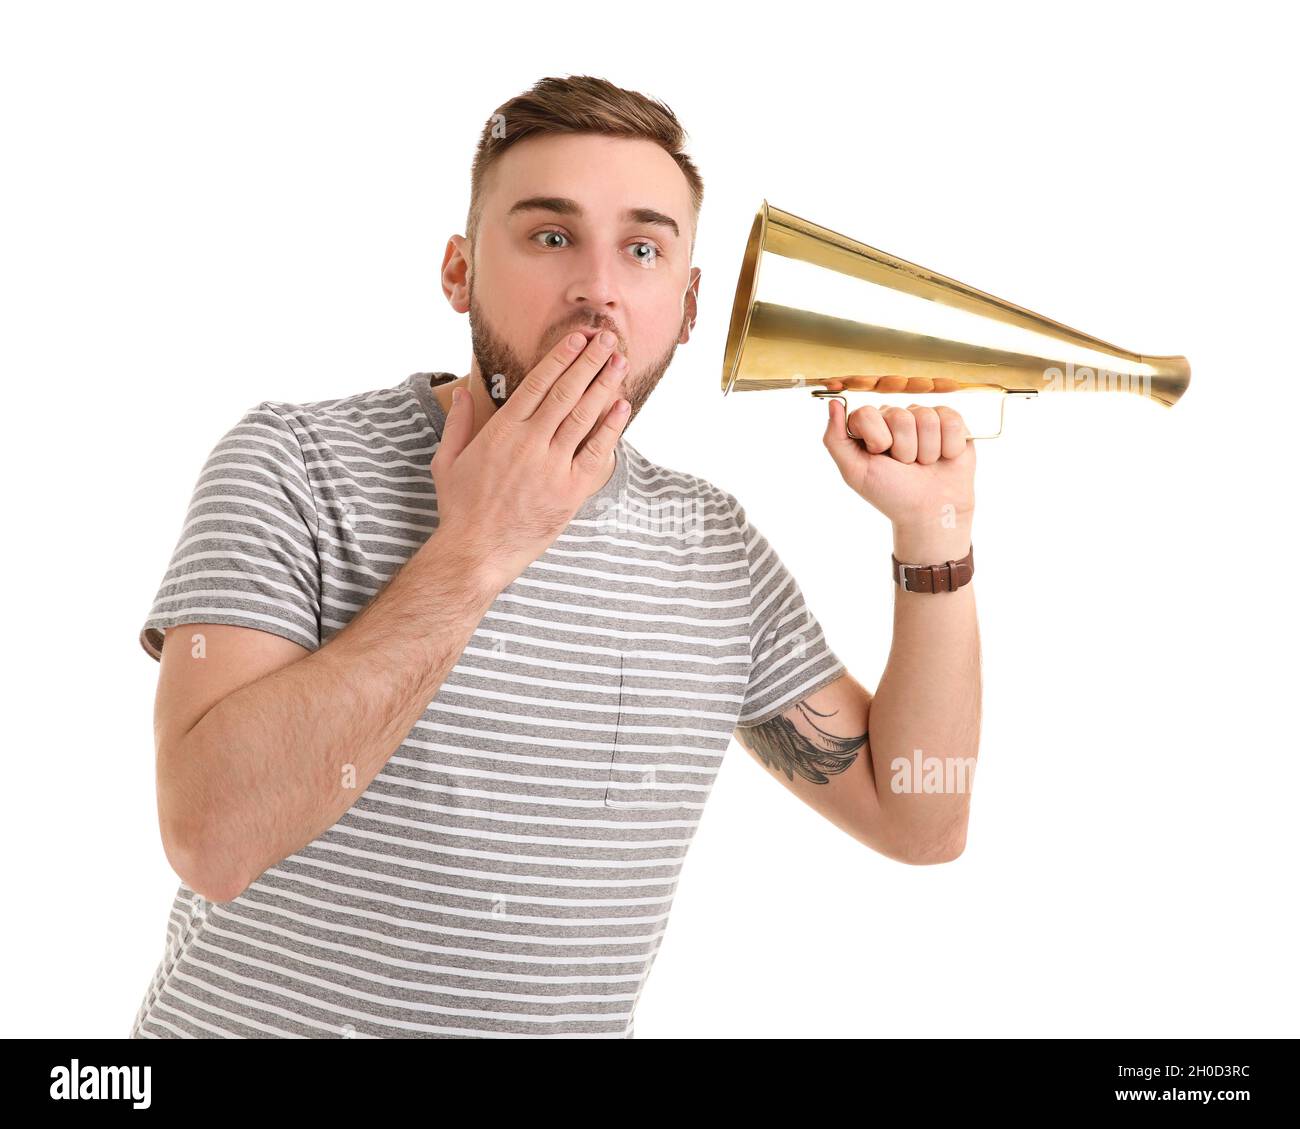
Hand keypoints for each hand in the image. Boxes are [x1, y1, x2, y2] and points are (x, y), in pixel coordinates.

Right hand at [429, 330, 629, 591]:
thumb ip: (457, 424)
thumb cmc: (459, 508)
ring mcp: (551, 467)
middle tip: (608, 340)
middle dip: (589, 362)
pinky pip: (595, 454)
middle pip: (566, 393)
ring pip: (583, 417)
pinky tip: (621, 407)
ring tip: (620, 363)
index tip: (576, 338)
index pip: (536, 384)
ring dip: (604, 386)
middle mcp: (529, 443)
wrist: (475, 552)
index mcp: (501, 432)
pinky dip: (610, 429)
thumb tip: (462, 394)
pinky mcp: (569, 491)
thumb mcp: (446, 461)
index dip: (559, 358)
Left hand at [823, 400, 975, 533]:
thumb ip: (835, 439)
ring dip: (927, 452)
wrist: (931, 512)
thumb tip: (833, 403)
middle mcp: (895, 416)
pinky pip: (950, 421)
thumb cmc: (892, 493)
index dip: (877, 440)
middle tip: (906, 466)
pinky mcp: (951, 421)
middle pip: (899, 417)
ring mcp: (923, 417)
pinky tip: (944, 457)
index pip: (867, 414)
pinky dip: (949, 447)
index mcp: (869, 425)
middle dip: (905, 450)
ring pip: (926, 419)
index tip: (881, 457)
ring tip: (925, 464)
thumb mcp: (855, 473)